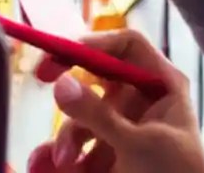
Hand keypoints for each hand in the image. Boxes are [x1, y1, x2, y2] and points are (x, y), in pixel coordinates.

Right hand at [27, 30, 203, 172]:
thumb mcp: (138, 144)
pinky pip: (77, 149)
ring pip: (81, 119)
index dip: (94, 43)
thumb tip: (60, 85)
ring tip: (60, 163)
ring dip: (64, 139)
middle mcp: (140, 101)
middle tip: (41, 78)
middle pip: (95, 78)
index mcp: (161, 86)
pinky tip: (41, 167)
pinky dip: (60, 158)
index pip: (127, 46)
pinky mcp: (108, 156)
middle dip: (70, 91)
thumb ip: (98, 115)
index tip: (60, 54)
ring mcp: (122, 128)